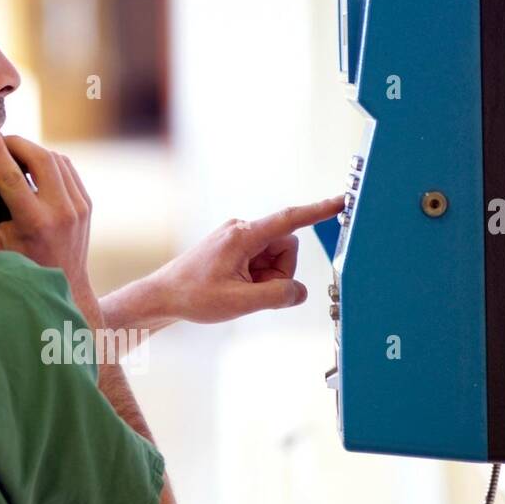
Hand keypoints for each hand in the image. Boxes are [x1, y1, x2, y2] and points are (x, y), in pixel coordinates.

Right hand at [0, 121, 93, 303]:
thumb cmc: (20, 269)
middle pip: (40, 157)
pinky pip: (66, 167)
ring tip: (10, 156)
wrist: (65, 287)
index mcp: (36, 224)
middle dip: (15, 142)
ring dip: (31, 150)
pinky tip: (30, 168)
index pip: (12, 175)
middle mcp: (62, 212)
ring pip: (55, 158)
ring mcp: (79, 207)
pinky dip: (47, 161)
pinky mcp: (85, 203)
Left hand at [144, 196, 345, 323]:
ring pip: (276, 257)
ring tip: (240, 291)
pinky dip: (257, 278)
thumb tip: (300, 291)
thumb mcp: (240, 302)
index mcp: (243, 236)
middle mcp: (242, 229)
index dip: (320, 211)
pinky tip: (235, 287)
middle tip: (252, 292)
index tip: (342, 201)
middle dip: (279, 273)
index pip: (291, 220)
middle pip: (286, 247)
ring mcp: (237, 237)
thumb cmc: (194, 297)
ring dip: (267, 278)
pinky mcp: (234, 247)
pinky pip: (262, 261)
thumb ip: (277, 296)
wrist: (163, 296)